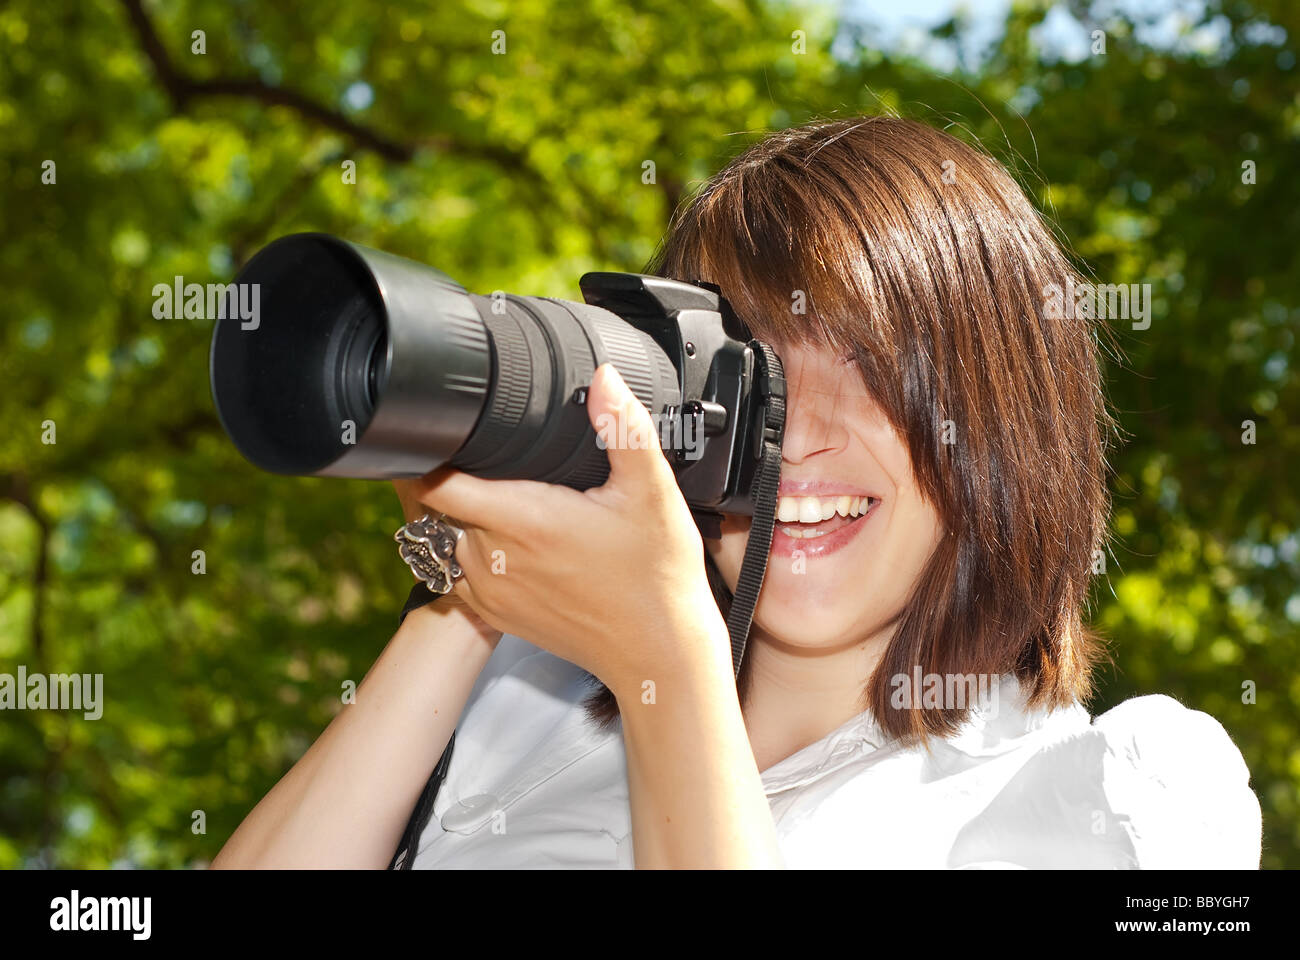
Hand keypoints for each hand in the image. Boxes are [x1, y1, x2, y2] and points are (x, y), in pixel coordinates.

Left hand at [408, 363, 730, 695]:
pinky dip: (458, 546)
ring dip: (446, 511)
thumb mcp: (652, 492)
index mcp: (523, 521)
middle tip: (464, 447)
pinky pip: (451, 570)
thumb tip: (603, 377)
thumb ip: (624, 427)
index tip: (446, 430)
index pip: (434, 482)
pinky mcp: (494, 613)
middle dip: (437, 473)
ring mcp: (489, 591)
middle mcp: (494, 559)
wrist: (657, 653)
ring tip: (477, 483)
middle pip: (428, 505)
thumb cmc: (656, 577)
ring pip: (435, 538)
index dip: (427, 451)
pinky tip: (494, 530)